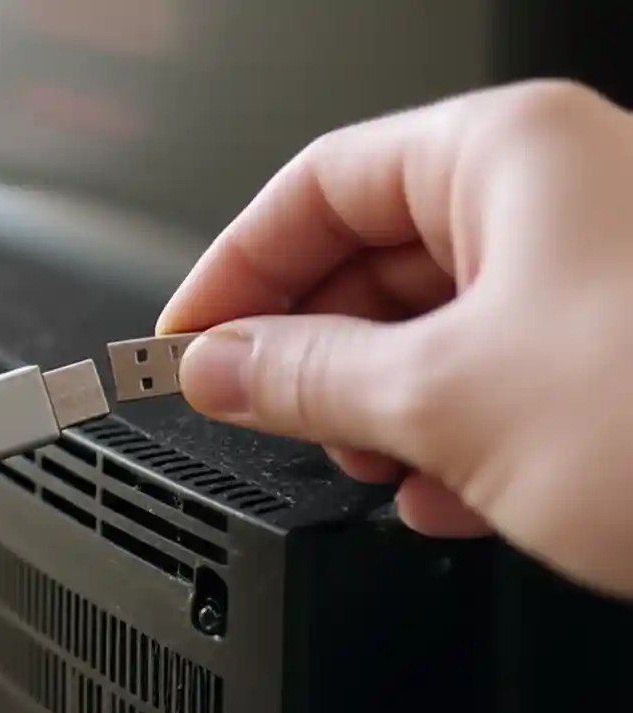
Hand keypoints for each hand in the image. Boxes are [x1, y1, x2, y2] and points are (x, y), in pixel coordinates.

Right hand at [159, 80, 632, 598]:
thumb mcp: (448, 397)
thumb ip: (305, 375)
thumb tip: (218, 367)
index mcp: (508, 155)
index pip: (316, 187)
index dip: (233, 268)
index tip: (185, 342)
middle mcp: (557, 195)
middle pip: (374, 253)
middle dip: (311, 346)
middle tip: (259, 412)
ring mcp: (598, 273)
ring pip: (437, 322)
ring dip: (381, 403)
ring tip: (366, 463)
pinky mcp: (622, 351)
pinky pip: (501, 371)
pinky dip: (453, 433)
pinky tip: (445, 494)